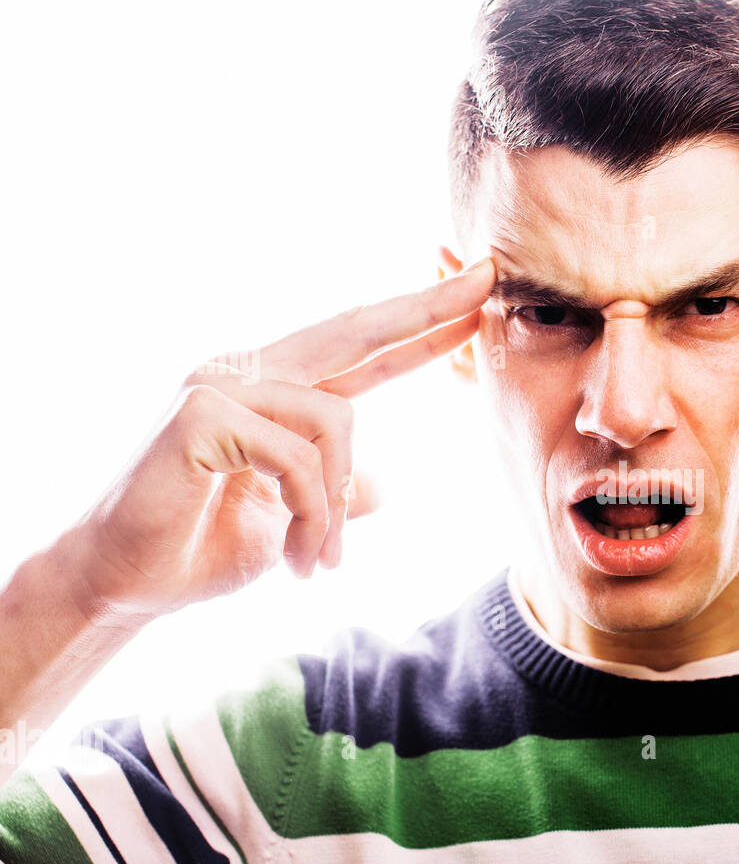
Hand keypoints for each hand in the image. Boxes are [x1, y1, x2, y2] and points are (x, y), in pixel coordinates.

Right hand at [67, 257, 494, 619]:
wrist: (126, 583)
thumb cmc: (203, 546)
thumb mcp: (296, 521)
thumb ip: (338, 493)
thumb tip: (385, 483)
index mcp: (274, 391)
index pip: (359, 350)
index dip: (418, 325)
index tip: (475, 299)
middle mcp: (248, 372)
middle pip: (354, 329)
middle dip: (426, 308)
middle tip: (488, 279)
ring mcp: (219, 385)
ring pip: (336, 422)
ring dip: (338, 508)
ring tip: (319, 562)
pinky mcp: (199, 414)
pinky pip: (298, 457)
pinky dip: (312, 513)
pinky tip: (295, 554)